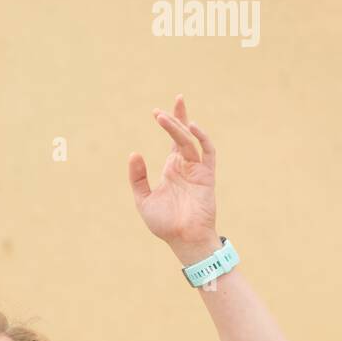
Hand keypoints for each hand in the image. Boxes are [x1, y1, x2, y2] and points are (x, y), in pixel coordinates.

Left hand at [128, 94, 218, 259]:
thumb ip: (138, 178)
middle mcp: (185, 166)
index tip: (158, 110)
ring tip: (165, 118)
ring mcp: (197, 169)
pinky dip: (201, 139)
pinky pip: (208, 152)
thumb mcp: (144, 200)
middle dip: (178, 117)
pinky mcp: (206, 176)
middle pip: (183, 135)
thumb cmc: (165, 224)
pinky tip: (191, 128)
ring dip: (179, 128)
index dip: (169, 123)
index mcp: (172, 169)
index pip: (172, 140)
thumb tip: (134, 153)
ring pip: (189, 141)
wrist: (183, 239)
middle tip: (171, 101)